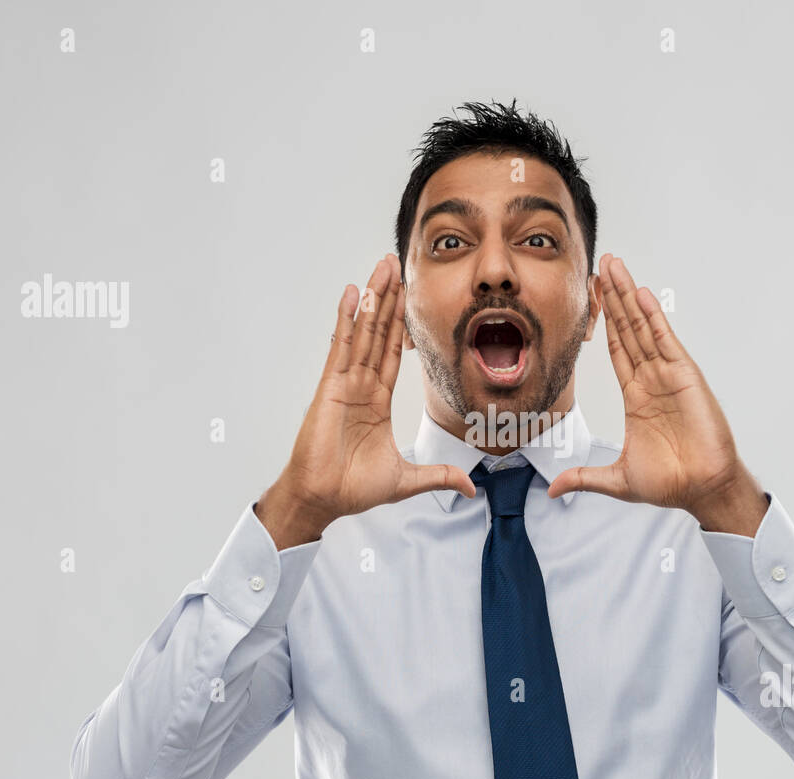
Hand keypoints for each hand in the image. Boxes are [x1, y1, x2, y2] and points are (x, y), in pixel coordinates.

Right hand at [257, 254, 475, 546]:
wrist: (324, 500)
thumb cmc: (354, 489)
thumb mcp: (407, 480)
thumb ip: (438, 476)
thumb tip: (469, 488)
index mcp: (377, 401)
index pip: (394, 353)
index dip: (402, 324)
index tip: (409, 296)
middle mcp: (362, 386)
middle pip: (379, 333)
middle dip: (389, 298)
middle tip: (395, 263)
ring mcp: (345, 383)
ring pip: (364, 332)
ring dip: (374, 299)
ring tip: (381, 268)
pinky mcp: (330, 387)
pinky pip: (341, 347)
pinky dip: (346, 319)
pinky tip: (352, 294)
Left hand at [547, 254, 765, 533]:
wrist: (700, 490)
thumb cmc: (669, 483)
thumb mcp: (616, 479)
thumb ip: (584, 476)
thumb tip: (554, 489)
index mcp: (636, 396)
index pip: (617, 348)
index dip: (605, 321)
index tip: (593, 295)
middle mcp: (651, 379)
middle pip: (629, 328)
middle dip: (615, 296)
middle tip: (603, 263)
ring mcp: (669, 375)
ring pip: (644, 327)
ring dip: (629, 296)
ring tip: (616, 267)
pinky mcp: (685, 377)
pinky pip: (666, 341)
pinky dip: (654, 317)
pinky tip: (641, 294)